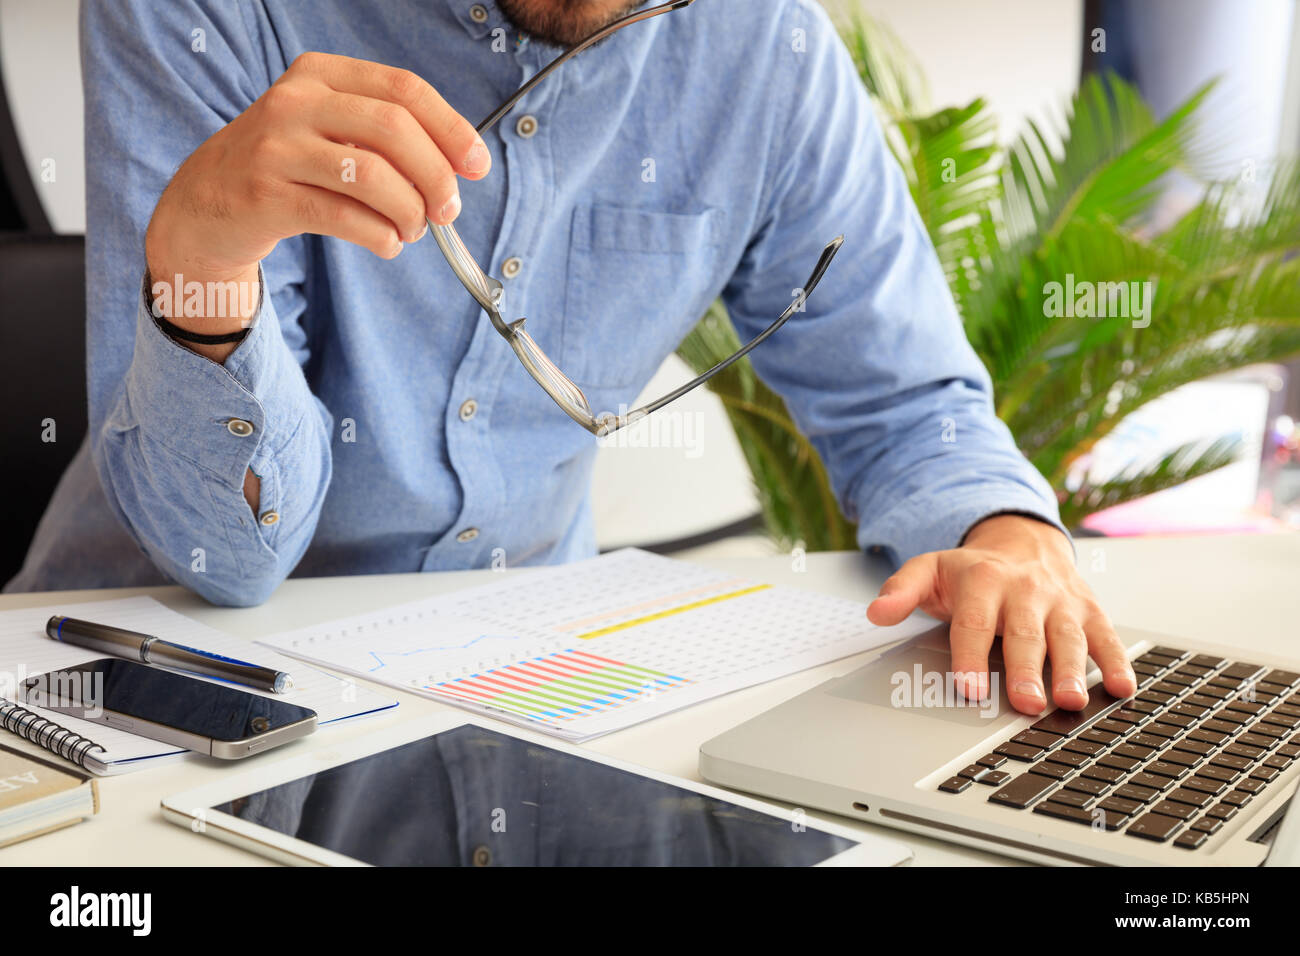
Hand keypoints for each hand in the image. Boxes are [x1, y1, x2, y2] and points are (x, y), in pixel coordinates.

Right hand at [145, 51, 490, 340]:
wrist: (205, 203)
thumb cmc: (288, 166)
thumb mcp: (330, 129)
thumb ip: (387, 136)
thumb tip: (462, 165)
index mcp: (319, 74)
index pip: (404, 90)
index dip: (451, 129)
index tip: (477, 165)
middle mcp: (294, 102)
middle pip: (394, 129)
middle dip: (436, 175)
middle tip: (448, 210)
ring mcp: (276, 147)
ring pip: (372, 176)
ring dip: (410, 212)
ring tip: (412, 230)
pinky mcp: (266, 196)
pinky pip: (344, 217)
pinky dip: (381, 237)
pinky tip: (388, 244)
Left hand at [866, 514, 1136, 714]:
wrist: (1023, 542)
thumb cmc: (973, 570)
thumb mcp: (930, 569)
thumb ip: (901, 590)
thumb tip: (877, 612)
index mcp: (983, 580)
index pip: (974, 622)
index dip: (970, 656)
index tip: (968, 688)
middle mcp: (1026, 590)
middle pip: (1025, 634)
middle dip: (1026, 670)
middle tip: (1026, 703)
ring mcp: (1061, 601)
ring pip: (1069, 638)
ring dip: (1072, 670)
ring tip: (1070, 700)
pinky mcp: (1089, 610)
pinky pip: (1106, 636)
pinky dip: (1117, 661)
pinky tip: (1120, 687)